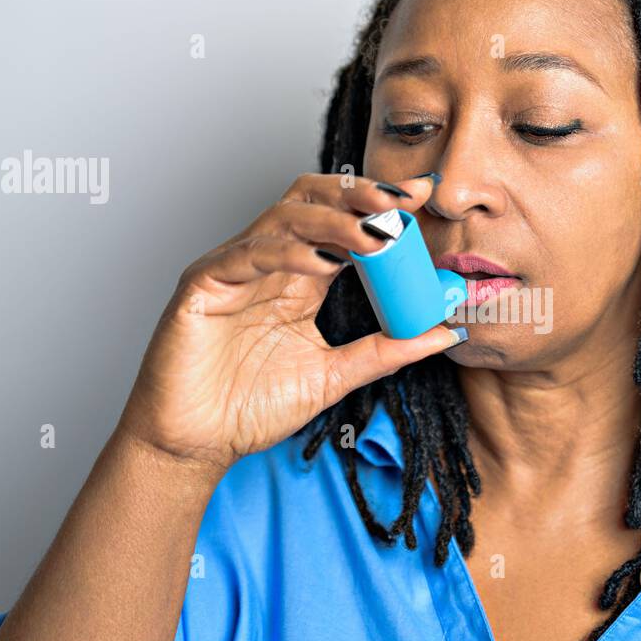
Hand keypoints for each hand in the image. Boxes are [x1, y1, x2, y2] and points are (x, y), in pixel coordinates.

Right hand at [116, 172, 463, 470]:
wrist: (195, 444)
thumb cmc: (250, 407)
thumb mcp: (335, 376)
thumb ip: (387, 351)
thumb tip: (444, 332)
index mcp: (300, 279)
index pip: (343, 225)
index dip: (380, 206)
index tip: (422, 196)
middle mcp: (268, 264)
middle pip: (312, 203)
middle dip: (357, 196)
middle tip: (399, 204)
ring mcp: (234, 270)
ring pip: (283, 219)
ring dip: (332, 221)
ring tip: (373, 234)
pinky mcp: (202, 286)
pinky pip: (245, 255)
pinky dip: (285, 252)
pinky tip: (319, 260)